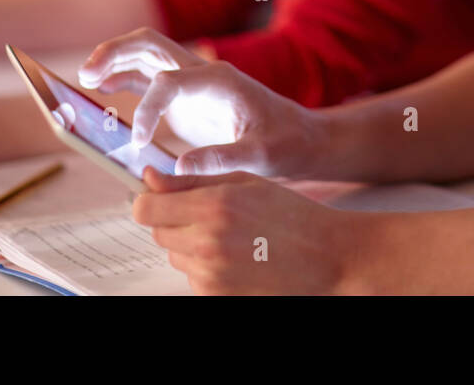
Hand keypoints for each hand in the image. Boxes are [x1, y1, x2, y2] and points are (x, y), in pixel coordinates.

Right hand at [79, 27, 325, 177]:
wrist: (300, 137)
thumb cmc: (285, 143)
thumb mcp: (262, 156)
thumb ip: (225, 159)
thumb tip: (180, 167)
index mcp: (219, 80)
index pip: (169, 80)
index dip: (147, 108)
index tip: (138, 141)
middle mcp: (201, 73)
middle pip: (151, 44)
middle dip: (117, 52)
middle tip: (86, 72)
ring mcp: (191, 82)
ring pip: (145, 55)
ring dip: (114, 60)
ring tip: (83, 78)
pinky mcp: (185, 97)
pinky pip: (147, 79)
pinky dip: (122, 79)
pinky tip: (101, 88)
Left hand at [134, 167, 363, 293]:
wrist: (327, 256)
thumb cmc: (291, 214)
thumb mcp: (244, 181)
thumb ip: (191, 180)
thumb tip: (149, 178)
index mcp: (213, 206)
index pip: (145, 209)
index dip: (150, 201)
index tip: (161, 198)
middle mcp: (206, 243)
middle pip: (158, 233)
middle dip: (175, 222)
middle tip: (211, 215)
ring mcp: (210, 275)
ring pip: (175, 256)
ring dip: (192, 245)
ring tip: (232, 238)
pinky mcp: (215, 296)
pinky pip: (192, 277)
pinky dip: (206, 267)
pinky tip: (238, 258)